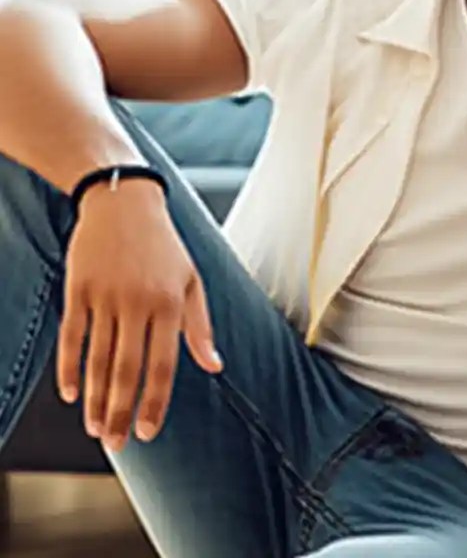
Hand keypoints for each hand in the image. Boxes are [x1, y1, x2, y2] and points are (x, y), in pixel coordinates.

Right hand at [58, 179, 222, 452]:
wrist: (123, 203)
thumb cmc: (164, 246)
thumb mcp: (192, 281)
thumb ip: (200, 326)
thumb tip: (215, 366)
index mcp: (170, 305)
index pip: (162, 366)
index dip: (155, 403)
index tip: (149, 432)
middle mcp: (137, 304)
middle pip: (127, 370)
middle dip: (121, 412)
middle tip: (117, 445)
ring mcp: (104, 297)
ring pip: (98, 360)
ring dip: (96, 399)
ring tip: (96, 429)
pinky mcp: (78, 291)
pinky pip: (72, 338)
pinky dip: (70, 368)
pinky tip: (72, 395)